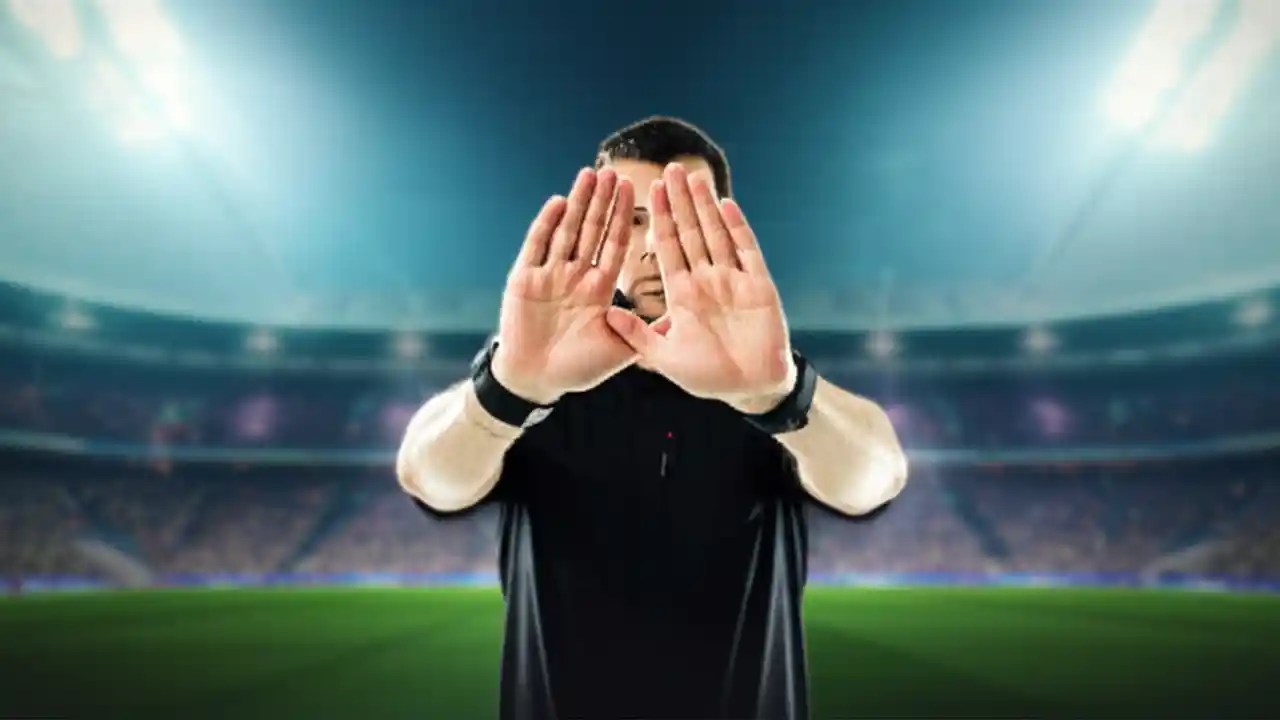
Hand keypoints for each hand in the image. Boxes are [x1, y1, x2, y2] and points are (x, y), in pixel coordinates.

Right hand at [492, 168, 637, 404]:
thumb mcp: (619, 351)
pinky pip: (536, 246)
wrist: (536, 381)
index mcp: (599, 289)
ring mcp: (549, 275)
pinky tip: (558, 202)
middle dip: (602, 202)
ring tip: (589, 174)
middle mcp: (575, 276)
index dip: (624, 218)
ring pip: (566, 231)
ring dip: (577, 203)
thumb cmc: (577, 369)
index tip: (635, 190)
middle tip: (613, 172)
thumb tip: (679, 320)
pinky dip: (546, 225)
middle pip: (592, 231)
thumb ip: (645, 333)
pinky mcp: (524, 280)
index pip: (615, 245)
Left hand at [605, 163, 794, 411]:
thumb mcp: (665, 357)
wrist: (750, 389)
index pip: (667, 248)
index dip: (658, 220)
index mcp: (682, 295)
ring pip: (716, 234)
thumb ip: (638, 335)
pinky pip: (746, 251)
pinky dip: (737, 228)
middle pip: (691, 233)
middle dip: (680, 202)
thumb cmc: (708, 376)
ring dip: (705, 206)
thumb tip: (607, 313)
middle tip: (670, 169)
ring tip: (694, 177)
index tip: (646, 191)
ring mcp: (733, 280)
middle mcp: (706, 281)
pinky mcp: (759, 286)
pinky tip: (725, 204)